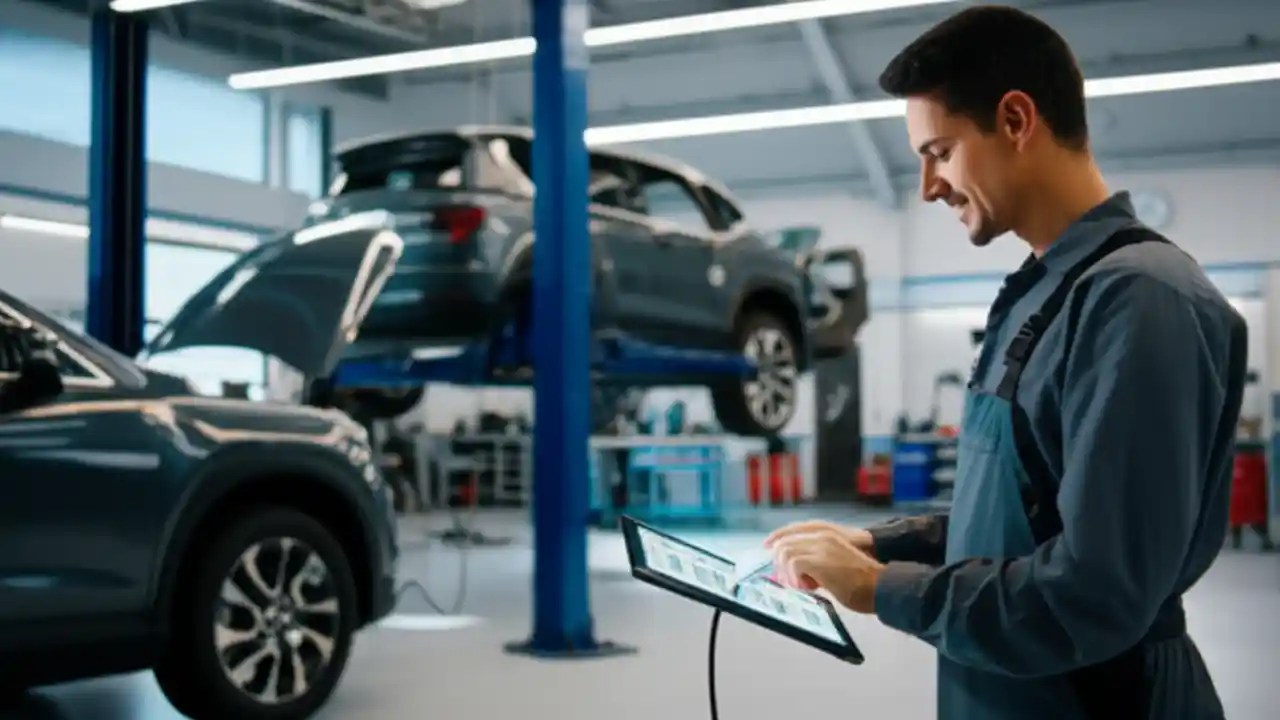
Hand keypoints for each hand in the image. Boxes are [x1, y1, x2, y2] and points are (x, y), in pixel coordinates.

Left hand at [765, 524, 885, 613]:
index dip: (778, 537)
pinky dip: (796, 579)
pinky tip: (810, 587)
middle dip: (780, 562)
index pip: (794, 529)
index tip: (767, 546)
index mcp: (828, 533)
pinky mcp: (819, 561)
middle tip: (790, 580)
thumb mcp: (839, 562)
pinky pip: (793, 565)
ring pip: (785, 553)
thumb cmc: (864, 580)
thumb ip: (819, 560)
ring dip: (789, 572)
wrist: (881, 586)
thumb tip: (799, 570)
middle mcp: (823, 535)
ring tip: (804, 585)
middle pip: (785, 541)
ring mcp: (821, 547)